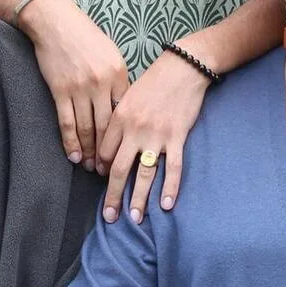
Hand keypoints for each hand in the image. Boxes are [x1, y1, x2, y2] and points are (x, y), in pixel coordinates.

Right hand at [19, 0, 128, 169]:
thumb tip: (122, 107)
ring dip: (89, 152)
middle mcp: (101, 83)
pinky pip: (67, 123)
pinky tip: (74, 156)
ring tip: (92, 168)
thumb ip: (118, 80)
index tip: (126, 152)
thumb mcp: (111, 54)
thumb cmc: (85, 36)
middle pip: (107, 126)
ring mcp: (80, 88)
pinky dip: (70, 142)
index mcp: (118, 73)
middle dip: (108, 152)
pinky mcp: (60, 90)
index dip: (124, 137)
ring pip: (87, 129)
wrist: (56, 22)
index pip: (124, 113)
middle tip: (109, 171)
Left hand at [96, 50, 209, 224]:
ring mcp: (156, 135)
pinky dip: (170, 187)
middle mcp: (134, 129)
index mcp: (119, 118)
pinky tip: (165, 204)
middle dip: (114, 196)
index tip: (104, 182)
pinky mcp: (176, 137)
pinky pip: (172, 168)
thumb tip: (111, 147)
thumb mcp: (129, 96)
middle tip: (110, 218)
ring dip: (138, 199)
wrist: (182, 68)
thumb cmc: (154, 81)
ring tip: (134, 218)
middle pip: (120, 170)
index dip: (103, 171)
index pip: (105, 153)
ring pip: (144, 174)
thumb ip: (119, 120)